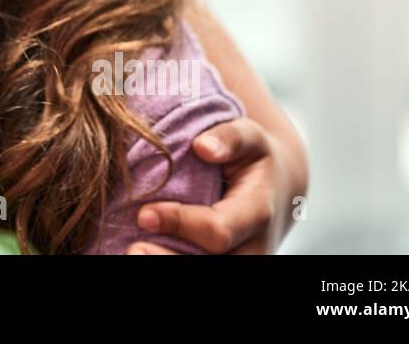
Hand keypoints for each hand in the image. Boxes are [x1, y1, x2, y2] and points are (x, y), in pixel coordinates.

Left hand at [125, 117, 293, 254]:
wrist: (274, 189)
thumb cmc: (252, 159)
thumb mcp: (250, 138)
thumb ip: (230, 138)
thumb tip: (203, 147)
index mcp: (258, 212)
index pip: (218, 229)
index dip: (180, 223)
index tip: (144, 214)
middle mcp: (254, 246)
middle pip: (213, 265)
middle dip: (170, 260)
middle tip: (134, 249)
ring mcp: (242, 259)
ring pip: (207, 271)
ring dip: (167, 264)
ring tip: (134, 254)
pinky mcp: (227, 264)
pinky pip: (199, 267)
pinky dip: (170, 258)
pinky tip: (146, 254)